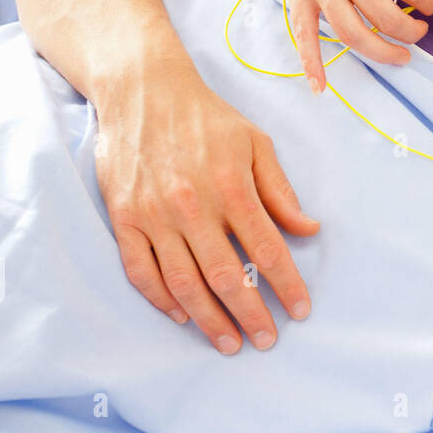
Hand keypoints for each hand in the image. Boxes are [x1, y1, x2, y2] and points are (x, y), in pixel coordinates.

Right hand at [95, 62, 321, 352]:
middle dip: (250, 314)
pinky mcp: (124, 217)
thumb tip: (308, 229)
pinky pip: (141, 270)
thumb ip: (279, 190)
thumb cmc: (205, 117)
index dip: (287, 285)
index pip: (267, 249)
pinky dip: (160, 299)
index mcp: (232, 186)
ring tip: (229, 342)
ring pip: (183, 282)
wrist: (142, 90)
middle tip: (266, 341)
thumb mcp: (255, 143)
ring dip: (208, 319)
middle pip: (226, 275)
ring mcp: (154, 214)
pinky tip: (182, 315)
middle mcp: (193, 205)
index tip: (301, 310)